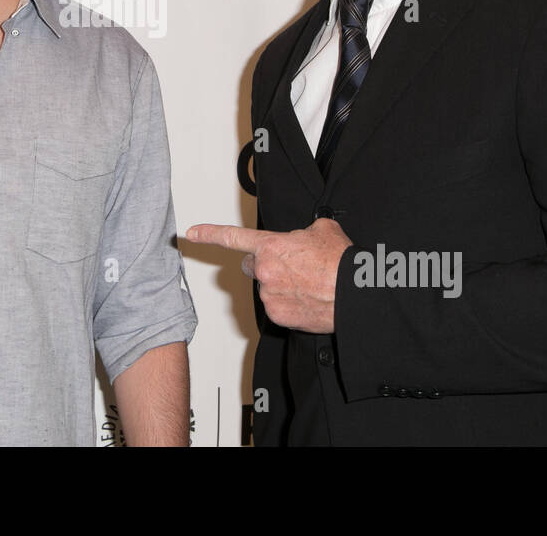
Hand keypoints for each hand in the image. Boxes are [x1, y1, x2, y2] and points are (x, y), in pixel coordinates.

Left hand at [186, 218, 352, 332]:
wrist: (354, 293)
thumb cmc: (340, 263)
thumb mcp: (323, 230)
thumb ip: (304, 230)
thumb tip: (305, 235)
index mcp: (270, 246)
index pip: (232, 237)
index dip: (209, 234)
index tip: (192, 233)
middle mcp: (264, 271)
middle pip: (251, 266)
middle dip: (265, 265)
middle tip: (289, 267)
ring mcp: (269, 296)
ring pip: (266, 288)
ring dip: (280, 285)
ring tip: (307, 283)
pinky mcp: (277, 316)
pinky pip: (276, 307)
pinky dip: (288, 303)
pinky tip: (306, 298)